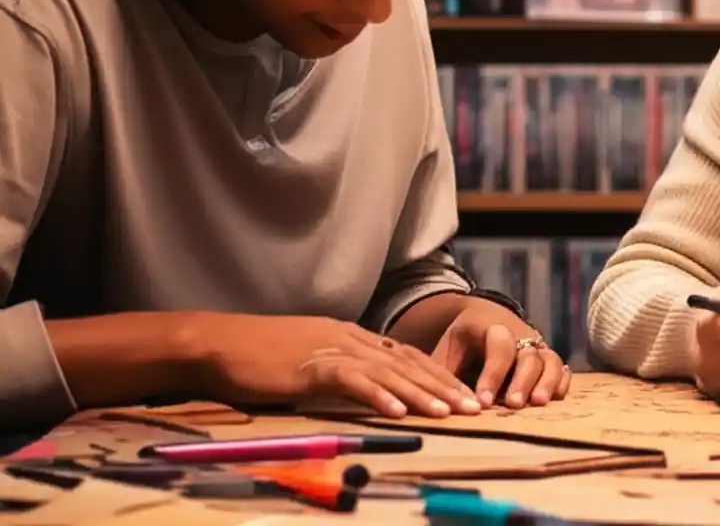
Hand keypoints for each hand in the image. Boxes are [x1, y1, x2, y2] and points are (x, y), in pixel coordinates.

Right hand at [192, 313, 482, 418]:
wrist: (216, 343)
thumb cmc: (255, 356)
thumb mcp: (307, 358)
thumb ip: (337, 367)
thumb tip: (360, 385)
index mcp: (349, 336)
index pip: (405, 356)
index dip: (436, 375)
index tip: (462, 395)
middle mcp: (349, 338)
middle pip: (407, 362)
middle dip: (444, 385)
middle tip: (474, 406)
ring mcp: (331, 348)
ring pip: (389, 372)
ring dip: (422, 393)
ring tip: (450, 412)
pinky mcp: (312, 365)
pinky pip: (353, 381)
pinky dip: (380, 396)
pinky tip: (401, 412)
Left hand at [432, 298, 570, 409]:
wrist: (482, 320)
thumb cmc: (461, 342)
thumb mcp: (447, 352)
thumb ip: (446, 376)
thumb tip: (442, 406)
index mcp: (493, 327)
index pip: (499, 347)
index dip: (494, 374)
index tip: (482, 402)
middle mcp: (521, 334)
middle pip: (529, 355)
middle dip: (522, 381)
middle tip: (514, 405)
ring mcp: (537, 346)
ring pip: (550, 360)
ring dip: (547, 382)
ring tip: (538, 403)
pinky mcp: (547, 359)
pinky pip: (561, 368)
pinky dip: (560, 383)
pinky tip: (554, 400)